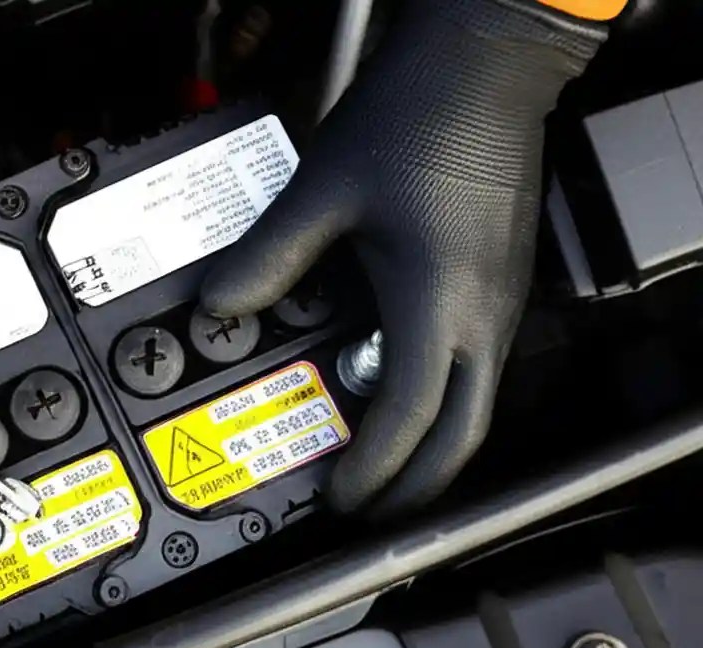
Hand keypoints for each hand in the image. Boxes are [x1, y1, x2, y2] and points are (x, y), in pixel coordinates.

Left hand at [203, 0, 603, 515]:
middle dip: (417, 487)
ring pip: (479, 407)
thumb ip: (266, 258)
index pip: (410, 417)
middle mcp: (482, 314)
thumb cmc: (416, 118)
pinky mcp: (503, 283)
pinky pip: (479, 369)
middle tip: (368, 508)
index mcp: (437, 299)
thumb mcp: (323, 192)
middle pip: (464, 437)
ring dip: (433, 448)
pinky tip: (399, 393)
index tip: (340, 498)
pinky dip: (442, 403)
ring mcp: (502, 301)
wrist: (483, 66)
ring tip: (380, 465)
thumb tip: (219, 305)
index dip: (373, 469)